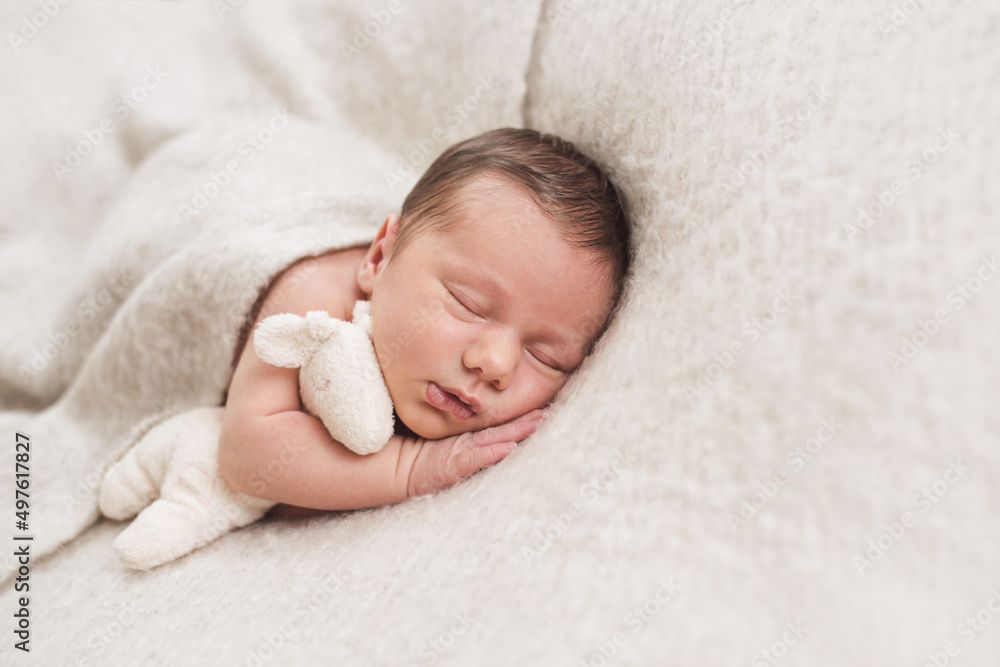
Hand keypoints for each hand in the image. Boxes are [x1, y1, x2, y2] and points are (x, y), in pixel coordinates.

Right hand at [401, 409, 544, 497]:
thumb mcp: (440, 442)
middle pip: (499, 429)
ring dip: (516, 431)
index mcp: (465, 438)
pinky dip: (493, 452)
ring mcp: (458, 451)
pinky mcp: (452, 466)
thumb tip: (492, 430)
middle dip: (523, 422)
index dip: (516, 417)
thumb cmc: (415, 454)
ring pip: (493, 438)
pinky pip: (476, 458)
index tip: (539, 408)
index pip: (495, 425)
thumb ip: (464, 436)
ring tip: (537, 422)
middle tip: (545, 411)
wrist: (392, 468)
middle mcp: (464, 442)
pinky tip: (510, 447)